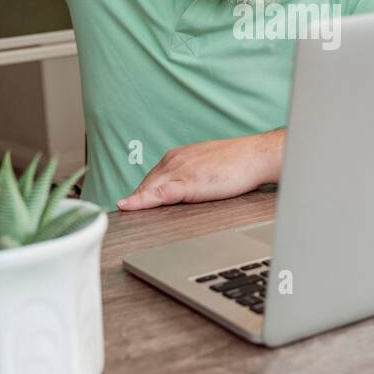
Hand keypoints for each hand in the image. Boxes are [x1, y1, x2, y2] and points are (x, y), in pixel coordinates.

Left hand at [116, 130, 284, 210]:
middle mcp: (174, 160)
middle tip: (121, 218)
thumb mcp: (206, 167)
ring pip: (148, 189)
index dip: (139, 195)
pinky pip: (158, 194)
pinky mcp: (188, 182)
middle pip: (146, 185)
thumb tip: (181, 190)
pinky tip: (128, 206)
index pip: (152, 179)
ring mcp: (180, 170)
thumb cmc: (238, 163)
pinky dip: (141, 200)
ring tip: (118, 217)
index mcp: (178, 156)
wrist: (255, 156)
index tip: (128, 207)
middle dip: (134, 201)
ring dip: (134, 203)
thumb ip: (190, 175)